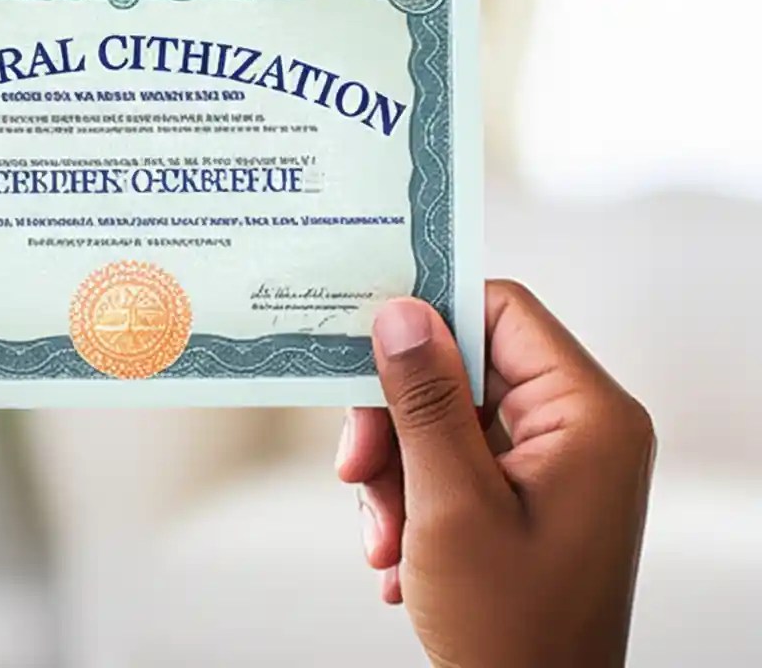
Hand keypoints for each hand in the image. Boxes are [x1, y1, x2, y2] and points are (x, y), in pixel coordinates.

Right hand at [337, 281, 654, 666]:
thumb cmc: (511, 630)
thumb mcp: (450, 505)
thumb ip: (424, 400)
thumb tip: (401, 313)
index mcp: (586, 416)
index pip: (501, 312)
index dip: (429, 317)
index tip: (362, 344)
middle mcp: (579, 431)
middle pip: (464, 371)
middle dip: (397, 422)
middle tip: (356, 471)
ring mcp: (555, 468)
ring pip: (447, 421)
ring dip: (396, 474)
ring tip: (385, 541)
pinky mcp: (528, 500)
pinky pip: (454, 464)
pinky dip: (413, 500)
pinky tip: (398, 557)